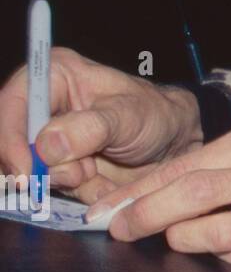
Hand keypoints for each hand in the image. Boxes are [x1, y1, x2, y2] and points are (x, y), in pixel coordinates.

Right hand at [0, 47, 202, 202]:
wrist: (174, 144)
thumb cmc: (155, 116)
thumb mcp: (129, 116)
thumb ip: (90, 128)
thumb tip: (46, 145)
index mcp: (54, 77)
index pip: (12, 104)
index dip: (11, 139)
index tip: (27, 171)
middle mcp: (43, 109)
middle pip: (13, 145)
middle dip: (44, 168)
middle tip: (81, 172)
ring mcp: (48, 143)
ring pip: (31, 173)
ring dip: (66, 182)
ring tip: (97, 172)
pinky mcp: (56, 170)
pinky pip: (52, 192)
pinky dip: (78, 194)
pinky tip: (102, 183)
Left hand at [86, 125, 230, 271]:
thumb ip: (216, 167)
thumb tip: (148, 195)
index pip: (181, 168)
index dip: (136, 193)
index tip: (105, 211)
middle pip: (189, 198)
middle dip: (143, 218)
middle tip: (117, 231)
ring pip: (209, 239)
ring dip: (182, 241)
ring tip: (180, 239)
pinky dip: (220, 258)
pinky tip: (224, 249)